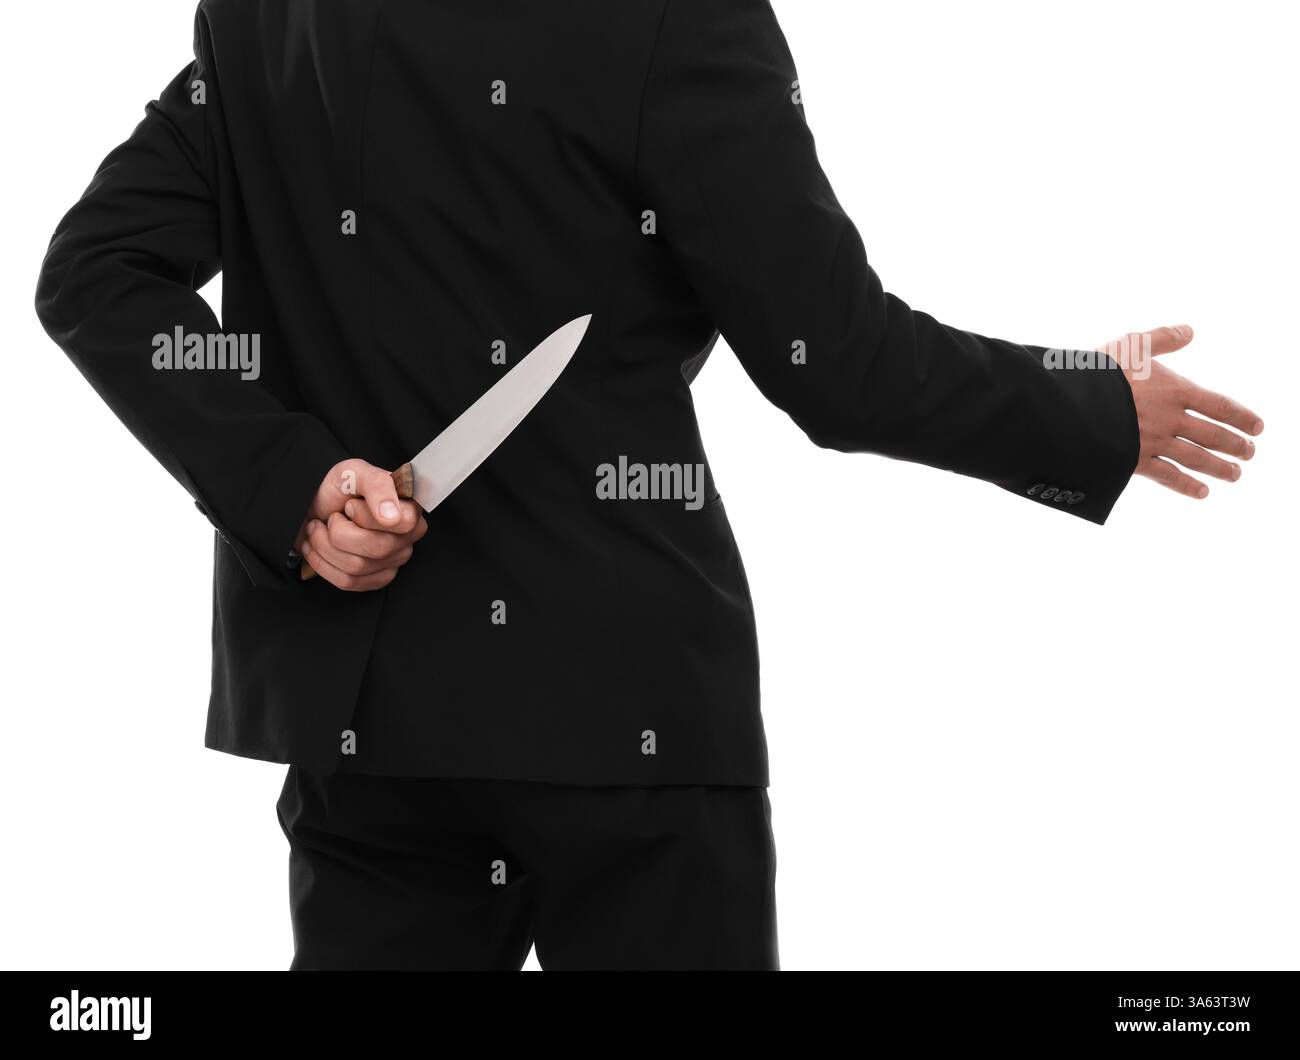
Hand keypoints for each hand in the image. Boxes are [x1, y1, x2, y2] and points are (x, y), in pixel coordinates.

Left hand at [294, 459, 427, 589]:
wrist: (314, 506)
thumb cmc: (339, 488)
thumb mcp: (355, 472)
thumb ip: (378, 485)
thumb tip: (391, 516)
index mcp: (410, 508)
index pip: (404, 522)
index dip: (368, 517)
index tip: (350, 505)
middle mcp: (408, 537)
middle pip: (378, 548)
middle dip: (340, 532)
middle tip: (332, 518)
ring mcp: (393, 561)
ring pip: (358, 567)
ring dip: (326, 546)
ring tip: (319, 530)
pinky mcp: (375, 579)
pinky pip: (348, 582)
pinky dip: (323, 564)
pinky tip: (318, 548)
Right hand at [1103, 325, 1262, 498]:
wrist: (1070, 404)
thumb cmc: (1099, 371)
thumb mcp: (1132, 344)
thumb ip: (1162, 338)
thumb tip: (1190, 331)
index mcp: (1174, 390)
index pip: (1220, 406)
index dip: (1242, 417)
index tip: (1258, 427)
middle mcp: (1171, 419)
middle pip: (1214, 435)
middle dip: (1236, 445)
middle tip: (1250, 453)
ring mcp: (1154, 442)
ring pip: (1196, 458)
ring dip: (1220, 467)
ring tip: (1235, 475)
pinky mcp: (1134, 461)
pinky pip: (1167, 476)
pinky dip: (1187, 486)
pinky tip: (1202, 492)